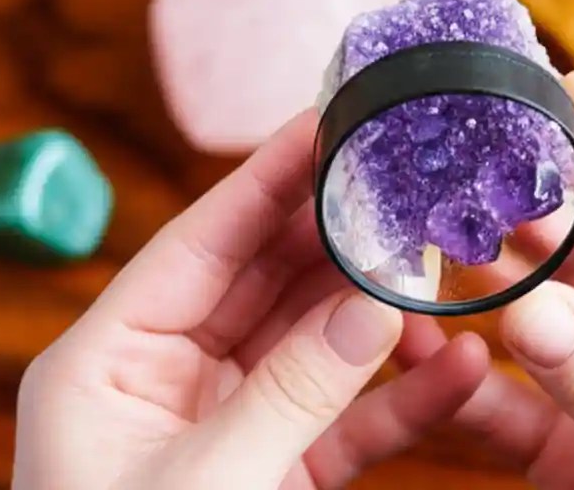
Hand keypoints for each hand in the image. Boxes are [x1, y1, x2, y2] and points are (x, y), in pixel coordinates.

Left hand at [13, 110, 490, 488]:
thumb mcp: (205, 482)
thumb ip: (293, 389)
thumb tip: (379, 302)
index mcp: (110, 360)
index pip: (204, 238)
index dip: (272, 175)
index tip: (336, 120)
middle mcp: (167, 380)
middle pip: (271, 281)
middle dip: (348, 241)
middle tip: (420, 193)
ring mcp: (226, 426)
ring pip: (318, 347)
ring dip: (387, 320)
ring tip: (459, 287)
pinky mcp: (275, 473)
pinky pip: (345, 420)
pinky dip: (401, 401)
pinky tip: (463, 374)